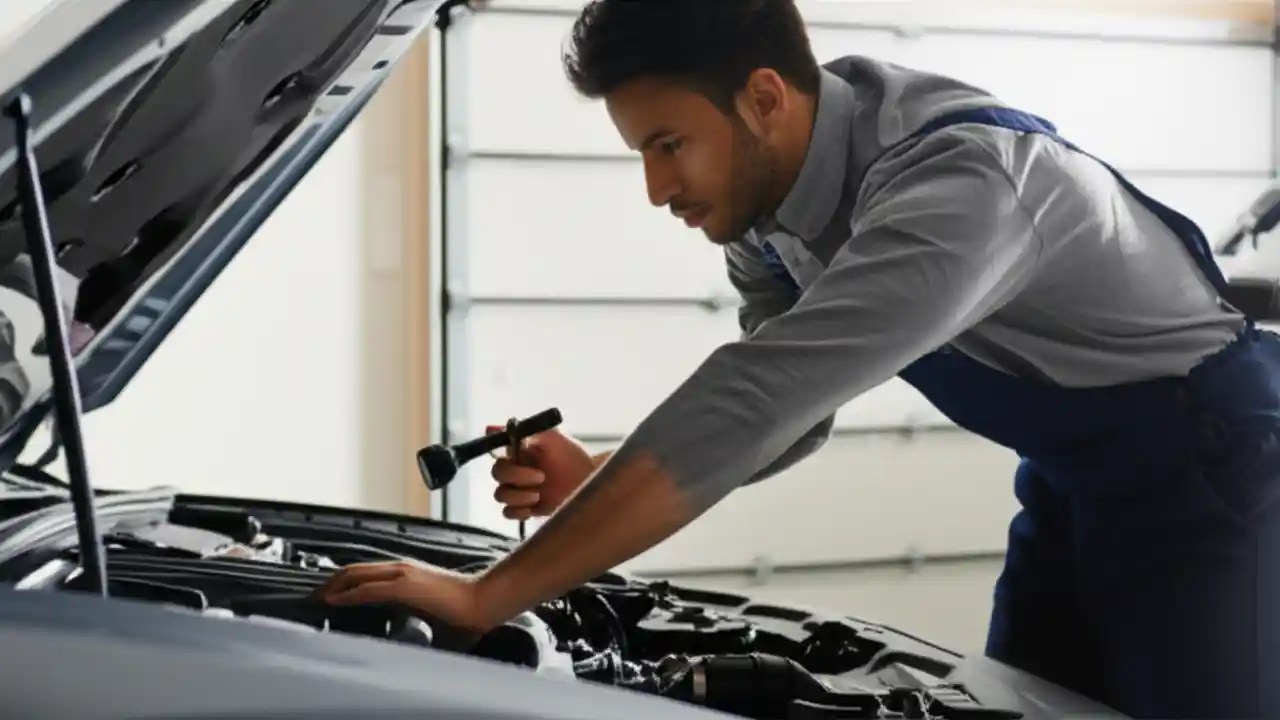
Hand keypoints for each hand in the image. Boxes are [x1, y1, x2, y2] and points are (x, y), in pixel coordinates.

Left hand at [316, 560, 494, 635]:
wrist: (480, 601)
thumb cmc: (459, 606)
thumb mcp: (425, 604)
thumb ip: (406, 605)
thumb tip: (392, 617)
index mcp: (405, 572)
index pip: (364, 571)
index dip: (341, 581)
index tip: (325, 594)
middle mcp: (400, 568)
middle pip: (354, 569)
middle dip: (329, 581)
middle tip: (313, 596)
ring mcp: (402, 575)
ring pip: (357, 574)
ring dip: (334, 586)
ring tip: (318, 598)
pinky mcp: (405, 586)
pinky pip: (369, 589)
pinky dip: (349, 594)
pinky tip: (335, 601)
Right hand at [489, 425, 596, 518]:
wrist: (590, 483)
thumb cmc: (574, 457)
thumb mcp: (555, 438)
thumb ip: (531, 430)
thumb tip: (495, 427)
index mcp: (520, 451)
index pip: (497, 450)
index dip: (501, 454)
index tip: (517, 457)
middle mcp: (516, 469)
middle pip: (497, 473)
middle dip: (515, 476)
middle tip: (540, 476)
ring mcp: (519, 490)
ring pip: (500, 494)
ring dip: (517, 496)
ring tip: (538, 495)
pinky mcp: (525, 508)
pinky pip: (509, 512)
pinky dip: (518, 511)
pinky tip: (533, 507)